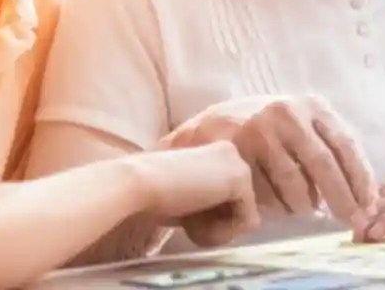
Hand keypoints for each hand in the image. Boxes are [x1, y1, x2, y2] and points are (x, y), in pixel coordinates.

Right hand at [126, 141, 259, 246]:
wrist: (136, 185)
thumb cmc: (152, 196)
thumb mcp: (189, 198)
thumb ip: (211, 203)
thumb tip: (240, 224)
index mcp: (217, 153)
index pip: (232, 199)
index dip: (209, 218)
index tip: (183, 215)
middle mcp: (232, 152)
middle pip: (242, 208)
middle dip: (216, 226)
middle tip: (188, 224)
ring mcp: (238, 162)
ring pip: (246, 217)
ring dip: (217, 231)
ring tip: (190, 224)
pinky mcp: (240, 177)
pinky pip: (248, 221)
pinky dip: (222, 233)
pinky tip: (195, 224)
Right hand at [162, 95, 376, 223]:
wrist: (203, 132)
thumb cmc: (257, 134)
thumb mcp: (294, 125)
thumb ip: (324, 145)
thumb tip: (359, 190)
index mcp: (309, 104)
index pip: (345, 143)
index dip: (361, 177)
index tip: (368, 203)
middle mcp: (287, 111)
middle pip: (324, 164)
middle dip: (342, 198)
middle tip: (351, 221)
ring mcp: (261, 129)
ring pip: (295, 183)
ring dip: (304, 205)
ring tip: (303, 209)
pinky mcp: (237, 149)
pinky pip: (267, 192)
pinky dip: (277, 206)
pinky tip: (277, 206)